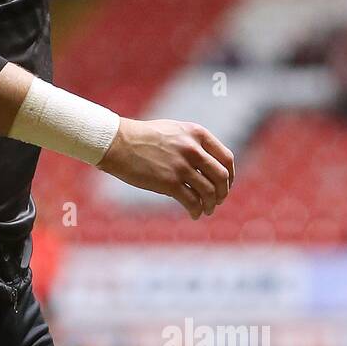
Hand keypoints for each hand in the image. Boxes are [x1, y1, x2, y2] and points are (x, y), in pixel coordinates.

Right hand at [97, 118, 234, 219]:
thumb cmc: (141, 137)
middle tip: (217, 201)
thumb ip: (192, 143)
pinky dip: (196, 210)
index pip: (226, 158)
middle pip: (221, 177)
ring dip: (210, 204)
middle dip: (223, 193)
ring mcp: (181, 166)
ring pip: (209, 192)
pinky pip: (192, 201)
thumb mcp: (173, 131)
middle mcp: (192, 149)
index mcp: (196, 134)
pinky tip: (194, 214)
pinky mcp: (169, 182)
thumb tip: (206, 165)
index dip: (230, 175)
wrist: (116, 142)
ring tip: (206, 210)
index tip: (225, 184)